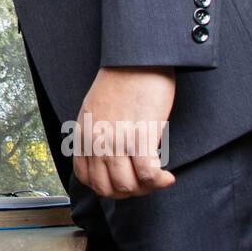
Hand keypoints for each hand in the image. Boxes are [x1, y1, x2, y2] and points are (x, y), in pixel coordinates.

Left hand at [72, 67, 176, 198]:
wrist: (136, 57)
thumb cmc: (122, 78)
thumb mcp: (95, 108)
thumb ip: (97, 132)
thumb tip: (109, 156)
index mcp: (84, 133)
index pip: (86, 178)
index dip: (107, 187)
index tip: (125, 181)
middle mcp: (96, 140)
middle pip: (106, 188)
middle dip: (128, 193)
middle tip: (144, 183)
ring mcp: (117, 140)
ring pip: (127, 186)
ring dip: (146, 189)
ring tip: (158, 179)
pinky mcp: (140, 136)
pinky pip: (148, 175)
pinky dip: (160, 182)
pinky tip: (167, 176)